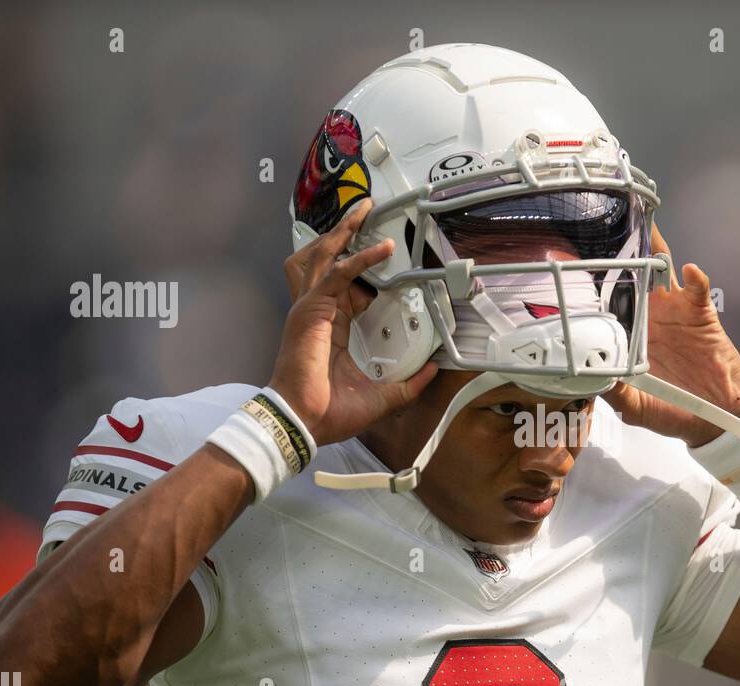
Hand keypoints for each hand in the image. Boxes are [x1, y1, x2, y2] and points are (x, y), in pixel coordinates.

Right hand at [268, 200, 436, 445]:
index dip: (363, 267)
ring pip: (326, 256)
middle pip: (328, 260)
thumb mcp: (383, 396)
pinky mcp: (311, 310)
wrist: (305, 421)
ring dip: (345, 232)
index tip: (384, 253)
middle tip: (365, 212)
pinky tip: (380, 249)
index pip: (346, 285)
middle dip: (346, 233)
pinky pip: (337, 275)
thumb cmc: (331, 411)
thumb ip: (410, 383)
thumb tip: (433, 370)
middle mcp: (318, 311)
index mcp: (330, 326)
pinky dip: (359, 260)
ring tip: (363, 210)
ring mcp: (311, 308)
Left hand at [602, 224, 739, 445]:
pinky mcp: (701, 314)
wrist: (717, 416)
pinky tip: (688, 272)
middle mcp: (649, 317)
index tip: (575, 264)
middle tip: (605, 229)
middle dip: (621, 253)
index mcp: (629, 336)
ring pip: (662, 272)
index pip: (607, 303)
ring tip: (643, 232)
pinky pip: (697, 289)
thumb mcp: (637, 408)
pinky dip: (694, 278)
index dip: (593, 284)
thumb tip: (592, 378)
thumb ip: (615, 394)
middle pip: (632, 277)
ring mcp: (675, 312)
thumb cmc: (673, 410)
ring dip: (655, 252)